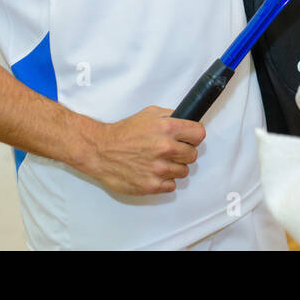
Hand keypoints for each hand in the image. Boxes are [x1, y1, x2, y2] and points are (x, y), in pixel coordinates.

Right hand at [80, 106, 205, 195]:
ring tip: (159, 162)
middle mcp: (165, 148)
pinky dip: (165, 181)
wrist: (101, 151)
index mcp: (167, 128)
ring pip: (183, 171)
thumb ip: (171, 116)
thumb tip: (188, 121)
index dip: (194, 136)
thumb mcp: (149, 114)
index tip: (189, 139)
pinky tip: (154, 173)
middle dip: (184, 153)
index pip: (199, 134)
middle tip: (171, 151)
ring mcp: (159, 168)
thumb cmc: (124, 133)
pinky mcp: (152, 185)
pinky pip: (171, 186)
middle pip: (192, 155)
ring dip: (174, 168)